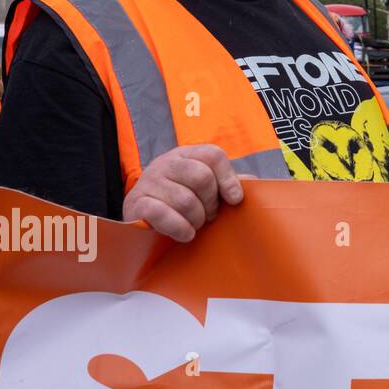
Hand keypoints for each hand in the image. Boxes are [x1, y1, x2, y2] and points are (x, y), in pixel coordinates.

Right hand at [122, 144, 245, 242]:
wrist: (141, 215)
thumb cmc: (181, 199)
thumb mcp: (203, 188)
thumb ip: (226, 183)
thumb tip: (252, 182)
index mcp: (186, 154)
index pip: (213, 155)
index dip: (228, 178)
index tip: (235, 200)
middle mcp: (166, 162)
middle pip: (201, 177)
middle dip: (211, 203)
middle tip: (210, 216)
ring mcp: (149, 181)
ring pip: (184, 199)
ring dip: (196, 219)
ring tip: (196, 225)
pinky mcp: (136, 203)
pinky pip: (161, 213)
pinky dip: (179, 227)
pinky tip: (185, 234)